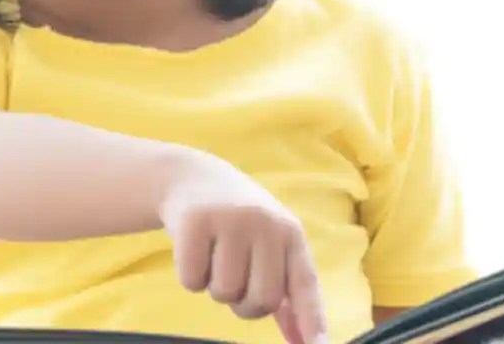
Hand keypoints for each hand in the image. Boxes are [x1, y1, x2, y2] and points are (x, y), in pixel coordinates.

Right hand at [158, 151, 328, 343]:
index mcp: (290, 233)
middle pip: (262, 300)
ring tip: (215, 256)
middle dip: (245, 304)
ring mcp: (231, 220)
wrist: (194, 177)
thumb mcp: (270, 245)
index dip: (312, 320)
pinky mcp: (195, 222)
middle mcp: (266, 224)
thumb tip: (305, 340)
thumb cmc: (239, 223)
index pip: (305, 284)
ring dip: (215, 288)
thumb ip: (288, 292)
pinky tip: (195, 249)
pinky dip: (191, 276)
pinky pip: (192, 282)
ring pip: (225, 294)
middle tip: (236, 278)